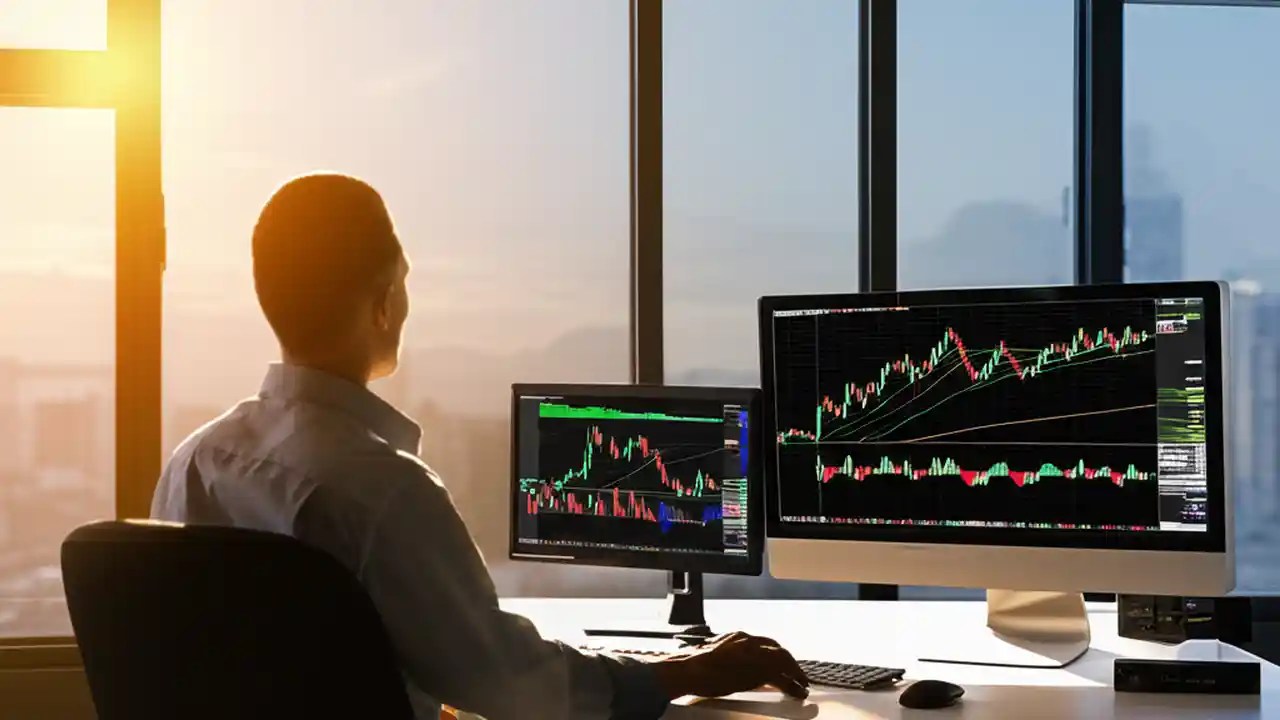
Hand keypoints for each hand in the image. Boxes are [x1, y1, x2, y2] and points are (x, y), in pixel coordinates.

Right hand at [651, 631, 808, 699]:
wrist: (687, 669)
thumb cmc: (695, 666)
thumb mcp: (717, 655)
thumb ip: (733, 656)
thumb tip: (739, 665)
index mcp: (739, 637)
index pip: (767, 643)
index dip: (779, 655)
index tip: (785, 664)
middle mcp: (749, 641)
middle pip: (779, 649)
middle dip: (791, 663)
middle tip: (798, 675)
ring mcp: (755, 654)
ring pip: (784, 660)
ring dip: (795, 673)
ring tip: (801, 684)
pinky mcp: (757, 669)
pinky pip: (782, 677)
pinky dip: (792, 685)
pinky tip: (797, 692)